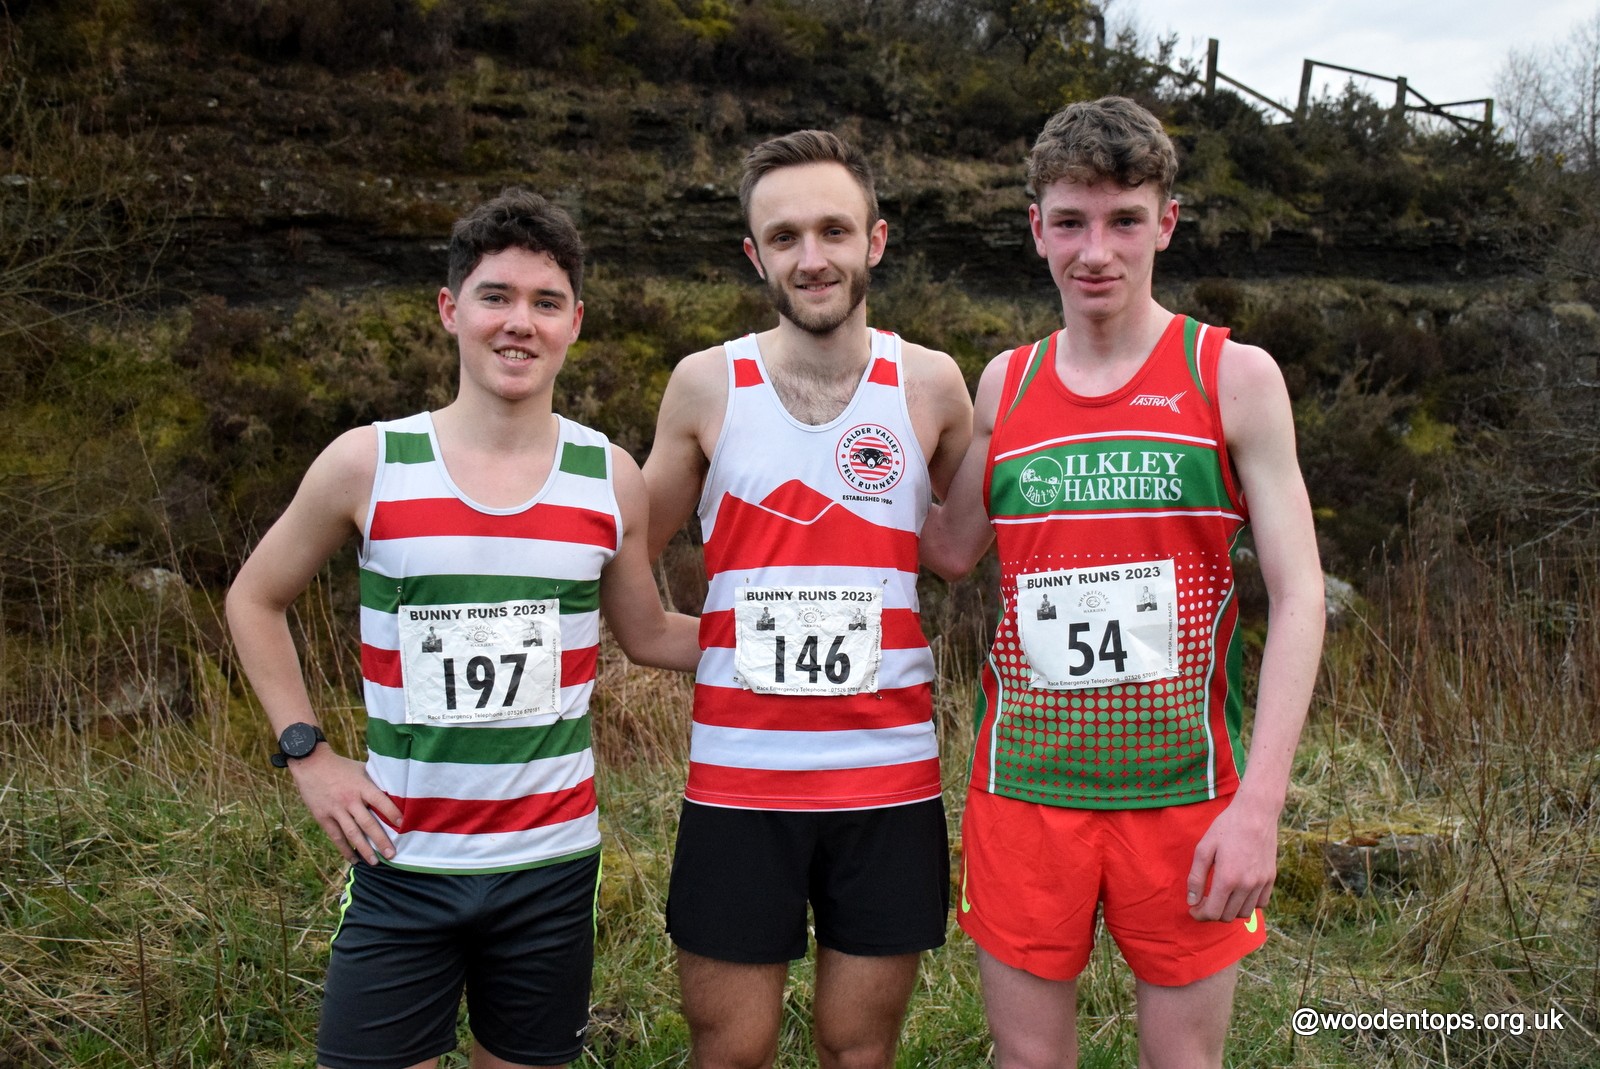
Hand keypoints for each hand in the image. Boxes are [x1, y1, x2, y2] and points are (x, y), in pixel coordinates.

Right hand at [289, 749, 402, 864]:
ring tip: (375, 862)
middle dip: (380, 840)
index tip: (403, 825)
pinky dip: (345, 849)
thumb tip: (395, 792)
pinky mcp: (323, 817)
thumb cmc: (341, 767)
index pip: (380, 801)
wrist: (311, 763)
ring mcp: (335, 810)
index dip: (392, 813)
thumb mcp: (361, 769)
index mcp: (361, 786)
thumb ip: (375, 782)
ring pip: (352, 833)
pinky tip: (354, 859)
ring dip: (364, 849)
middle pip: (367, 823)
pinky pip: (336, 836)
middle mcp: (349, 800)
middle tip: (392, 854)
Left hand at [1185, 794, 1279, 921]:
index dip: (1200, 915)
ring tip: (1220, 897)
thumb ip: (1196, 878)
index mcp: (1227, 878)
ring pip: (1244, 913)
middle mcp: (1247, 885)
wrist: (1256, 813)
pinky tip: (1238, 893)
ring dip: (1230, 910)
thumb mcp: (1204, 849)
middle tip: (1204, 902)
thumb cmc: (1226, 828)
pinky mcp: (1271, 878)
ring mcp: (1261, 883)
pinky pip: (1260, 904)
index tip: (1193, 909)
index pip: (1213, 912)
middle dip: (1212, 913)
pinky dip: (1248, 904)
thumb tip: (1191, 901)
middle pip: (1228, 916)